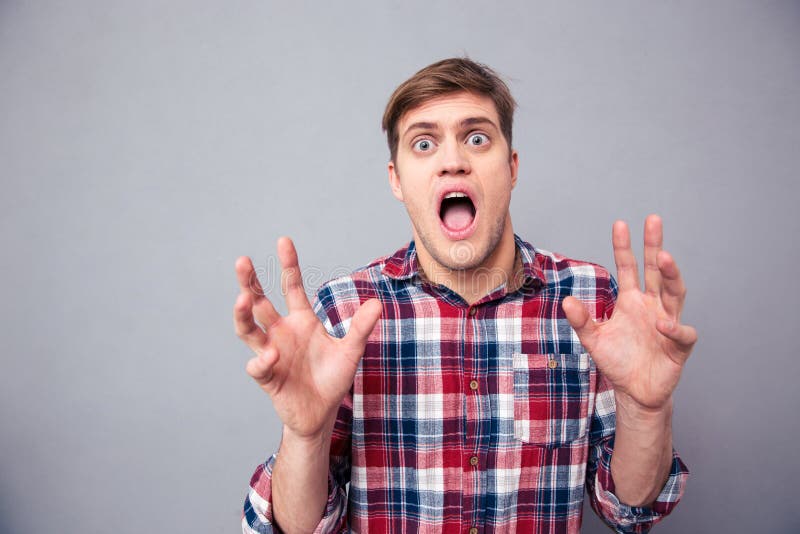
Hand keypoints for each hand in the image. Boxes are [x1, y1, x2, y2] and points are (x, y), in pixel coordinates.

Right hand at [233, 237, 381, 438]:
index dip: (288, 264)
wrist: (321, 413)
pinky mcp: (267, 377)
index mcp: (302, 320)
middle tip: (242, 261)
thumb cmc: (333, 378)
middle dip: (250, 281)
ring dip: (243, 314)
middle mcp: (281, 332)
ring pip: (248, 329)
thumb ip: (361, 328)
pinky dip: (262, 360)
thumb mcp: (351, 352)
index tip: (284, 240)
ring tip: (243, 298)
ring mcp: (271, 353)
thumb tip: (377, 303)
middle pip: (259, 302)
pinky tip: (271, 356)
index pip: (292, 286)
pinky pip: (258, 366)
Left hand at [562, 215, 696, 410]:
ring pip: (674, 293)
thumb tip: (566, 301)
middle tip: (653, 220)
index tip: (620, 224)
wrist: (635, 391)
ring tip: (664, 259)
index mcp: (631, 301)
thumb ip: (582, 320)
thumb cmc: (617, 361)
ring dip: (671, 275)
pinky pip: (681, 333)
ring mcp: (667, 323)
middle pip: (656, 270)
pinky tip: (662, 323)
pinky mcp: (678, 346)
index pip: (629, 267)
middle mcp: (651, 306)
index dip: (624, 247)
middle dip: (655, 245)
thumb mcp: (593, 340)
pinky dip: (674, 327)